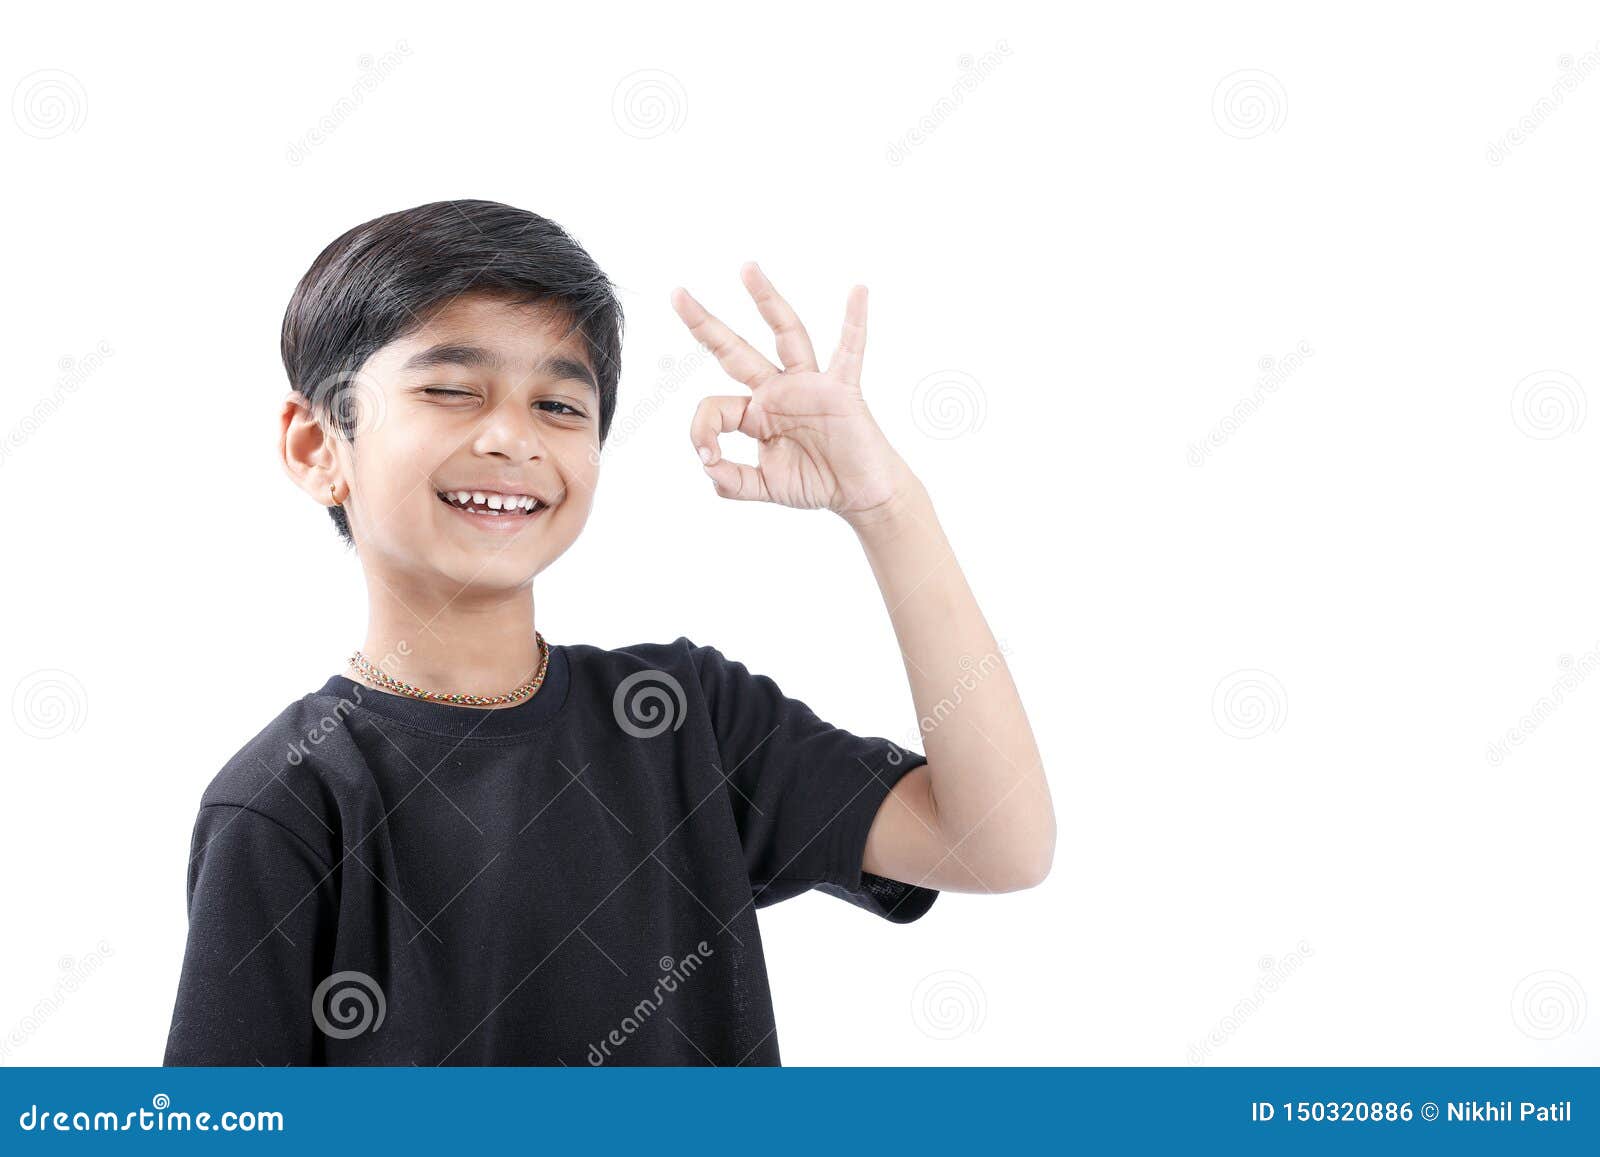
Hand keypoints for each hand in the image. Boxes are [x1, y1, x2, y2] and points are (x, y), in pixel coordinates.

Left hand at [670, 263, 916, 524]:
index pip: (715, 407)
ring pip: (786, 334)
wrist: (859, 494)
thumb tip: (709, 467)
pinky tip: (858, 291)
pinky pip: (850, 350)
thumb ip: (733, 481)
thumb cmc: (817, 483)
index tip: (708, 457)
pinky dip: (856, 321)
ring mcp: (809, 385)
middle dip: (705, 323)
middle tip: (677, 294)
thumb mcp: (765, 487)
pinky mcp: (841, 388)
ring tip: (747, 270)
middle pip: (735, 349)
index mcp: (756, 412)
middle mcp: (778, 390)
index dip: (703, 431)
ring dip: (767, 301)